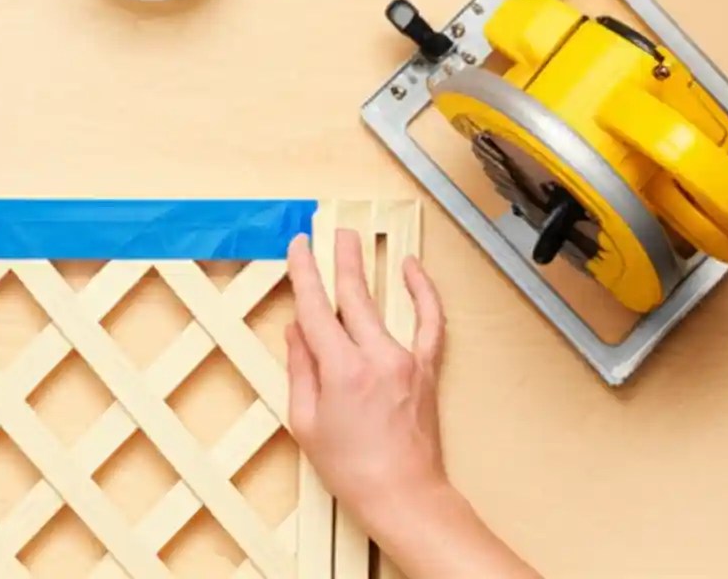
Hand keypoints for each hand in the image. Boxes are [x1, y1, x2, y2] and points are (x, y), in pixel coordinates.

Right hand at [284, 230, 537, 578]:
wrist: (404, 495)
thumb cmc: (352, 469)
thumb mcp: (306, 421)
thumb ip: (301, 368)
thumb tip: (298, 330)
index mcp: (341, 370)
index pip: (316, 308)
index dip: (305, 274)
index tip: (299, 248)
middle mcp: (376, 357)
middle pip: (353, 295)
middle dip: (338, 260)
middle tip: (329, 232)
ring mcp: (406, 360)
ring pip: (383, 305)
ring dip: (369, 269)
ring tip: (357, 242)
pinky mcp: (426, 369)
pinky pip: (429, 322)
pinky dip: (423, 293)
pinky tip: (413, 271)